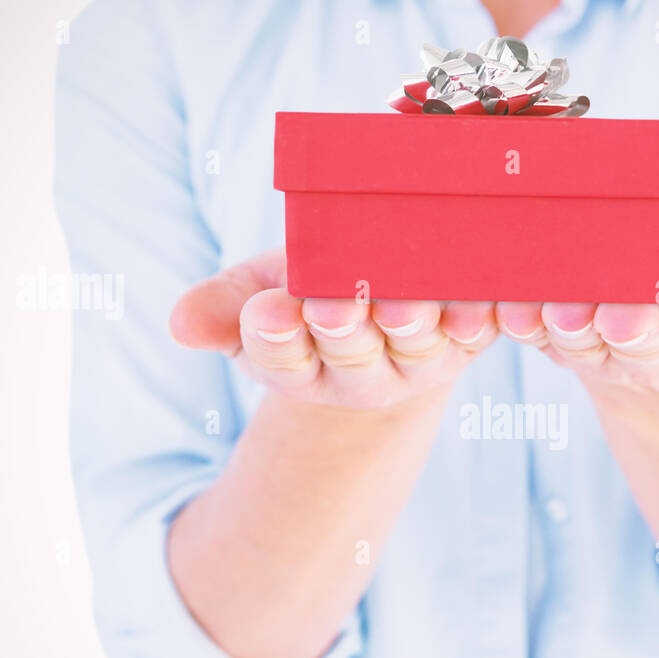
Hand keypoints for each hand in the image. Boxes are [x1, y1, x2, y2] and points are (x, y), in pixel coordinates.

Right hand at [170, 249, 497, 408]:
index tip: (265, 314)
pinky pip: (476, 332)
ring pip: (417, 344)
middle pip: (352, 351)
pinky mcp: (470, 337)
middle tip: (333, 307)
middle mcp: (365, 371)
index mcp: (302, 363)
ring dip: (412, 326)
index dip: (275, 335)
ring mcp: (421, 357)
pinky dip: (478, 319)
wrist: (384, 286)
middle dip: (343, 328)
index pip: (282, 353)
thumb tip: (181, 324)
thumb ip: (221, 307)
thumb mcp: (256, 292)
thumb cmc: (307, 286)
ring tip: (404, 306)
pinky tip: (477, 306)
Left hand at [493, 245, 658, 404]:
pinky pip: (535, 334)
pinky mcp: (559, 341)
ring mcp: (603, 349)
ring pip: (582, 341)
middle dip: (632, 326)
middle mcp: (658, 351)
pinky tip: (509, 305)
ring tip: (559, 312)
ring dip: (569, 325)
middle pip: (643, 340)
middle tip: (622, 316)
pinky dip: (521, 320)